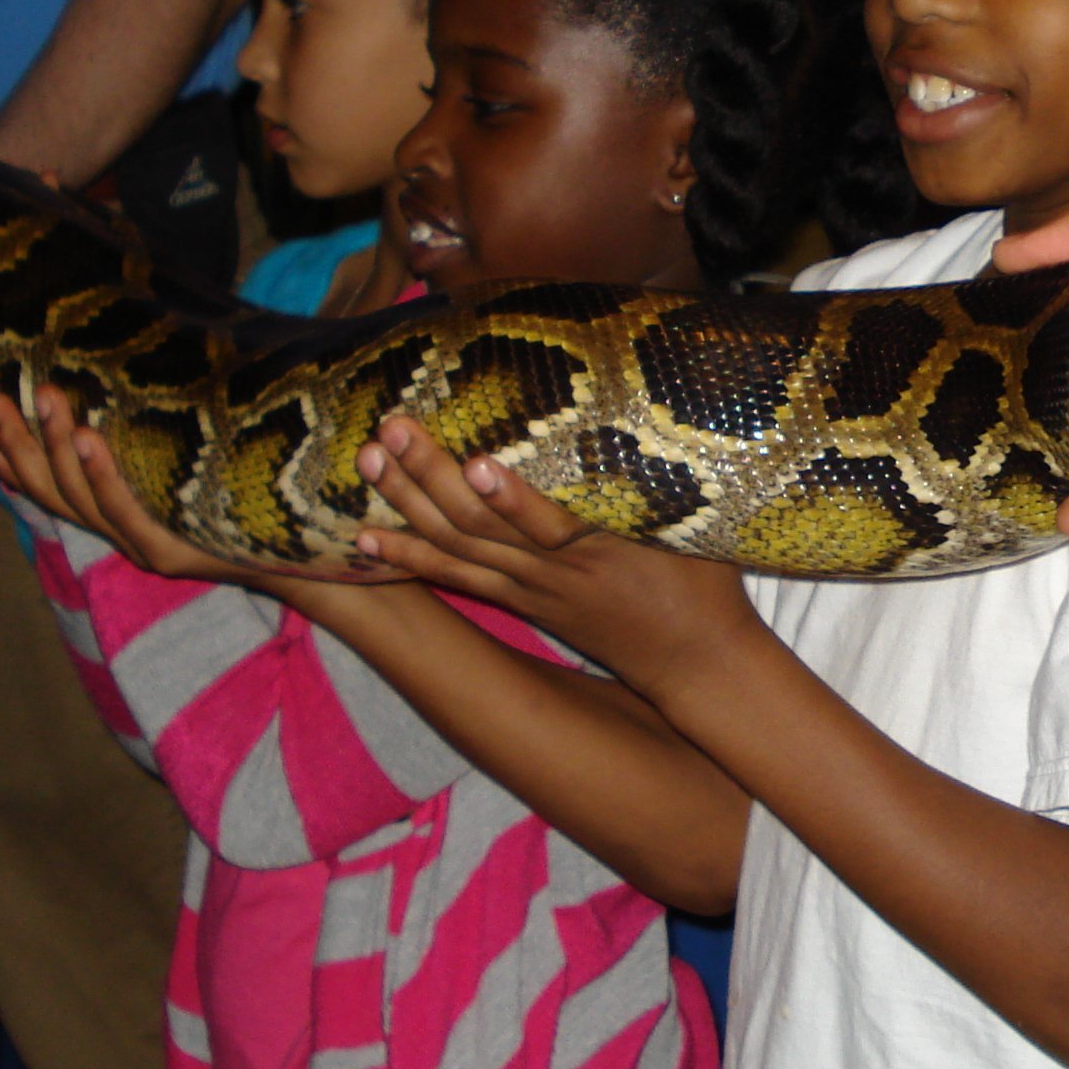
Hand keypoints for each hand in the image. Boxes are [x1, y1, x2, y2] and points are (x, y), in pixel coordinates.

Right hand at [0, 382, 260, 584]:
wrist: (300, 564)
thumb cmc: (245, 508)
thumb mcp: (189, 475)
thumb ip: (154, 449)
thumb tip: (124, 395)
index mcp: (116, 519)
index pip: (48, 489)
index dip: (9, 460)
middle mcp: (119, 537)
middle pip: (52, 491)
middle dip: (18, 444)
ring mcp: (142, 547)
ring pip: (81, 497)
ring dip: (56, 447)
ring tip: (45, 401)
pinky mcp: (172, 553)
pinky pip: (126, 511)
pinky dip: (102, 475)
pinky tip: (87, 439)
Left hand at [351, 415, 767, 691]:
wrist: (694, 661)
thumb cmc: (704, 585)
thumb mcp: (697, 526)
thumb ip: (663, 478)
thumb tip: (648, 407)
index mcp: (605, 552)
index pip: (552, 525)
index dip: (512, 497)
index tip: (477, 459)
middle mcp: (557, 574)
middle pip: (482, 528)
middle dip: (433, 477)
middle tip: (392, 428)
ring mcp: (532, 592)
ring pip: (457, 549)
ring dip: (408, 506)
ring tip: (369, 461)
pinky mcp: (521, 603)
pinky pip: (455, 577)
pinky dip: (409, 556)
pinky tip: (365, 537)